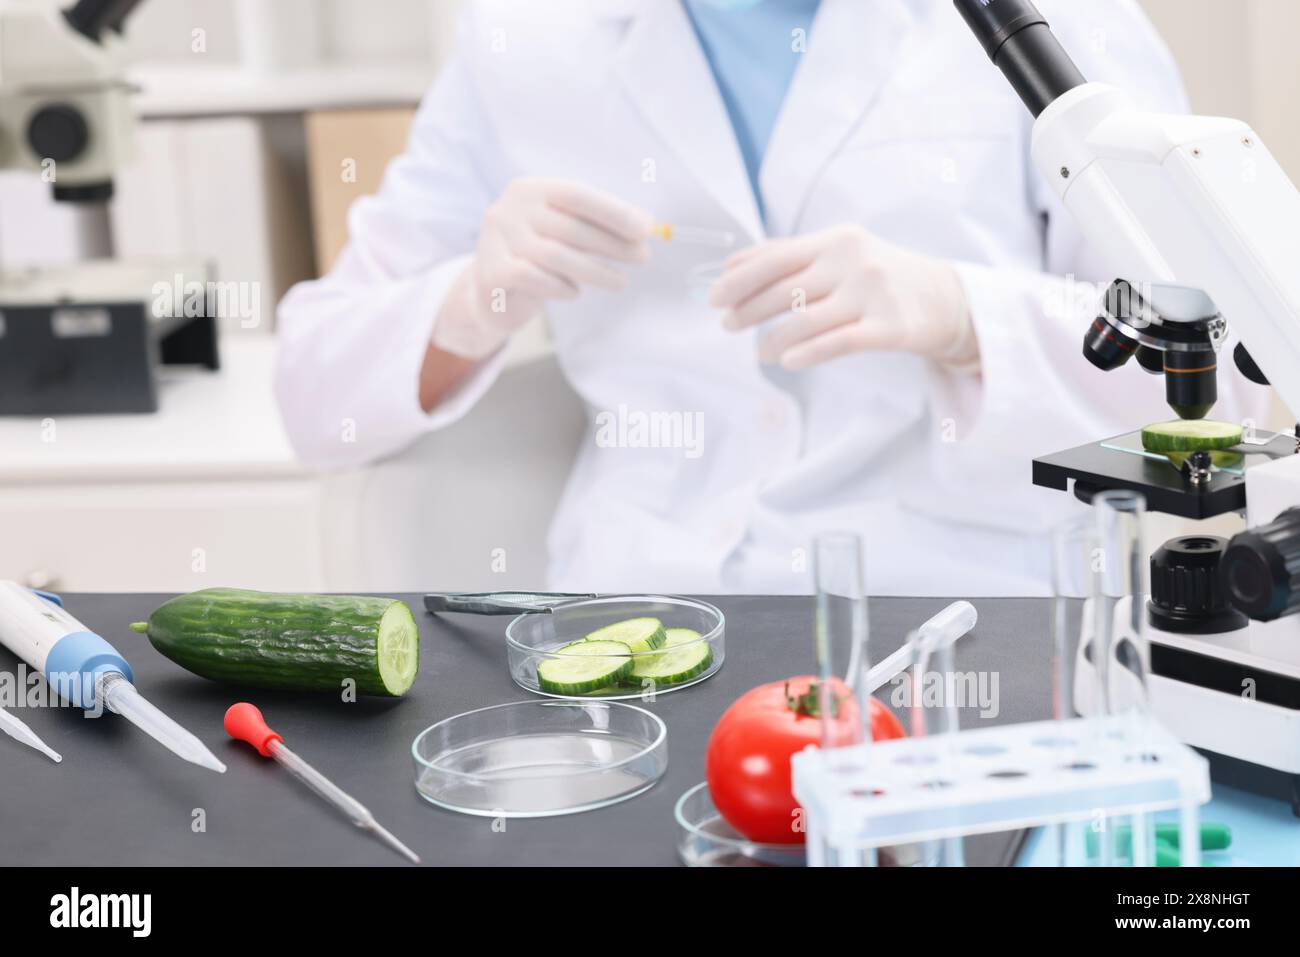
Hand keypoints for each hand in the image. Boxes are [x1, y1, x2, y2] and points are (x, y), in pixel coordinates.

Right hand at [432, 178, 651, 358]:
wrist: (491, 293)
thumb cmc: (537, 257)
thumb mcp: (566, 233)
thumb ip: (598, 225)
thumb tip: (645, 223)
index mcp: (529, 190)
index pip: (576, 194)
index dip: (612, 211)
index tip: (645, 229)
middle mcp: (508, 209)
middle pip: (570, 226)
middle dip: (613, 244)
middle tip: (642, 258)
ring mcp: (496, 239)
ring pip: (555, 255)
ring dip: (595, 271)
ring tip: (620, 282)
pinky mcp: (491, 272)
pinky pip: (534, 278)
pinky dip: (561, 286)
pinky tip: (574, 292)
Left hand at [708, 225, 976, 371]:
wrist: (947, 299)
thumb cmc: (881, 278)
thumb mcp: (840, 254)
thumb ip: (789, 257)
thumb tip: (731, 267)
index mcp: (836, 240)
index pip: (775, 258)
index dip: (739, 279)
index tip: (713, 299)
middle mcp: (853, 261)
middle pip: (784, 289)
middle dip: (748, 310)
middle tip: (728, 326)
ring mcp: (872, 294)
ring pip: (805, 320)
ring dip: (772, 339)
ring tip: (761, 353)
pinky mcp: (888, 327)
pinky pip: (836, 342)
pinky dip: (805, 353)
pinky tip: (787, 361)